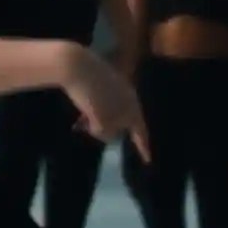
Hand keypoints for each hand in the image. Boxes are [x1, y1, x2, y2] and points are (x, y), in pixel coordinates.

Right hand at [61, 46, 148, 161]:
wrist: (79, 67)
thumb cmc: (88, 73)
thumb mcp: (105, 90)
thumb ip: (110, 107)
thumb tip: (105, 128)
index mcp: (132, 98)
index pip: (139, 125)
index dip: (143, 144)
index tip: (148, 160)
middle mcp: (130, 109)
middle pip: (119, 131)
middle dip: (103, 126)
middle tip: (87, 119)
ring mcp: (120, 116)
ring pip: (107, 133)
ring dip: (94, 124)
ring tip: (85, 107)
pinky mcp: (108, 121)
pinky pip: (97, 132)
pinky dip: (89, 125)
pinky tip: (83, 111)